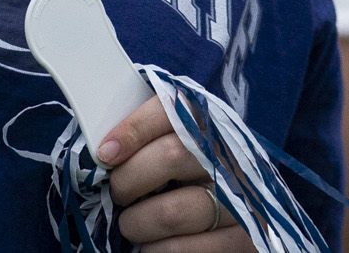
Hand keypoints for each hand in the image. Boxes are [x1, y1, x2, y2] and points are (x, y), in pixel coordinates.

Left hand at [102, 96, 250, 249]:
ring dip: (136, 223)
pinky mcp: (242, 240)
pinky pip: (180, 249)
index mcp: (214, 126)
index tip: (106, 153)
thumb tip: (107, 149)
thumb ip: (149, 140)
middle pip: (172, 155)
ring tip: (133, 224)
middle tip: (118, 194)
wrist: (230, 217)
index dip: (136, 128)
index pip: (175, 109)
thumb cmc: (190, 182)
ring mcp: (242, 199)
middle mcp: (233, 157)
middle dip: (128, 180)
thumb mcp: (175, 150)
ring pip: (172, 211)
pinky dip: (154, 250)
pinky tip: (153, 244)